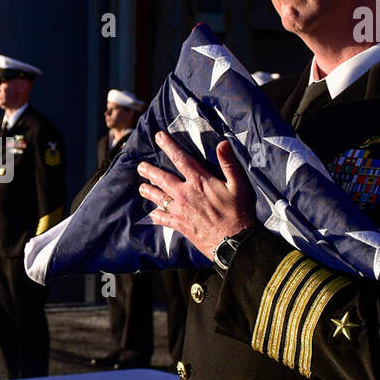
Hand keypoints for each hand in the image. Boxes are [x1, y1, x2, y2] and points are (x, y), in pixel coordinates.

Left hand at [137, 133, 256, 260]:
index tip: (158, 136)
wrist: (234, 242)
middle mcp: (185, 194)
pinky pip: (163, 219)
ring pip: (159, 198)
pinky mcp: (180, 225)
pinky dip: (157, 215)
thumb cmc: (239, 212)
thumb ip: (229, 163)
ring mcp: (180, 210)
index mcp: (199, 181)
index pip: (180, 158)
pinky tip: (152, 214)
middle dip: (150, 171)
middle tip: (140, 166)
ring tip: (141, 187)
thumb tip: (223, 143)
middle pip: (162, 178)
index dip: (168, 145)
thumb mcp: (239, 185)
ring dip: (149, 191)